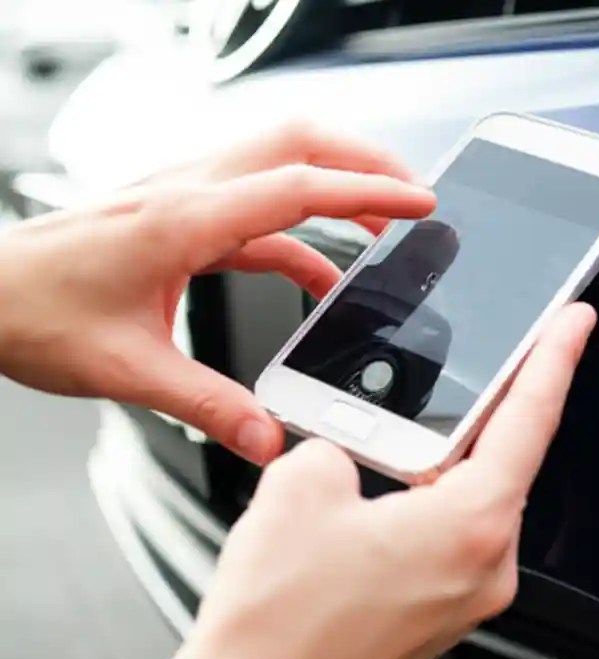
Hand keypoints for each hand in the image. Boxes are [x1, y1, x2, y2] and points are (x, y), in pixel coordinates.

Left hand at [0, 122, 434, 463]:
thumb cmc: (30, 314)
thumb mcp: (128, 371)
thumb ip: (209, 406)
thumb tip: (268, 438)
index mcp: (183, 219)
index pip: (299, 187)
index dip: (369, 195)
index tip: (420, 204)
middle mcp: (187, 191)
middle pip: (299, 142)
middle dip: (367, 162)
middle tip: (413, 196)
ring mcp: (182, 194)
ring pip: (280, 161)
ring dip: (337, 187)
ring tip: (382, 231)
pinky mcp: (177, 213)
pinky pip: (257, 208)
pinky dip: (301, 233)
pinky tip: (319, 276)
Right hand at [120, 304, 596, 658]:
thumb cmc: (277, 622)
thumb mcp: (301, 486)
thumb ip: (340, 437)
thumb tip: (347, 443)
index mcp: (472, 525)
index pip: (531, 420)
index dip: (555, 358)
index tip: (574, 321)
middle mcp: (486, 565)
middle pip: (505, 460)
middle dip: (488, 406)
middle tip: (487, 356)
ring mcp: (467, 596)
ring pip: (472, 499)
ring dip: (444, 459)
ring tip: (400, 427)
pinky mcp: (440, 613)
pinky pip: (450, 536)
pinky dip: (427, 502)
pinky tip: (385, 489)